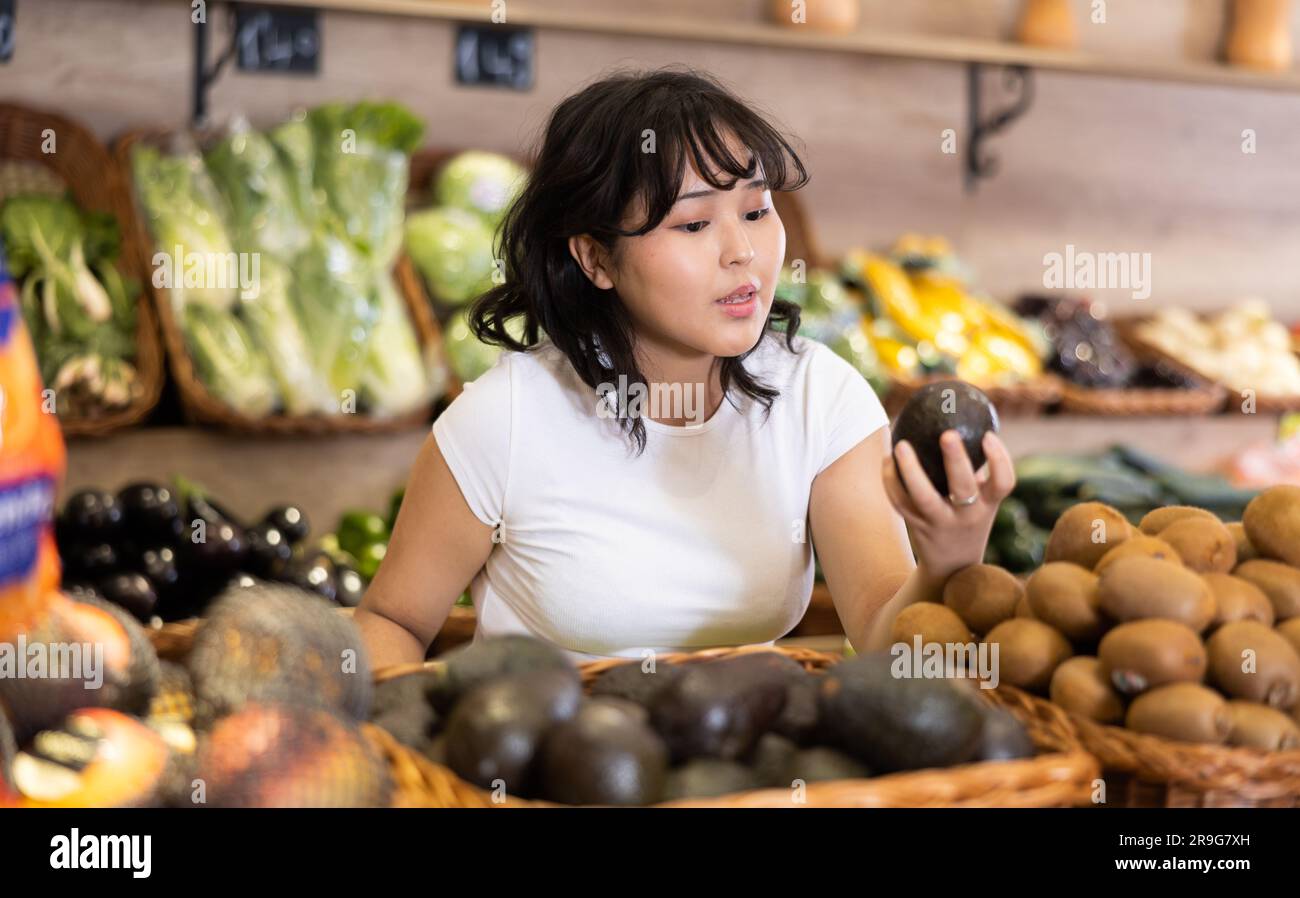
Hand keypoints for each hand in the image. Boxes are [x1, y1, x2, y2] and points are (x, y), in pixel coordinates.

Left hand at [881, 430, 1015, 582]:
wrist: (953, 568)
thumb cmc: (969, 518)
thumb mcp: (982, 500)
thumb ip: (980, 471)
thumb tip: (968, 420)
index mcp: (988, 504)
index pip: (1003, 483)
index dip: (999, 459)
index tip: (987, 436)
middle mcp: (967, 515)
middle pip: (963, 487)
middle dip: (956, 460)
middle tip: (947, 434)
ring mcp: (940, 523)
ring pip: (924, 497)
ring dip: (911, 470)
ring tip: (901, 445)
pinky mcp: (917, 527)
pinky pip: (901, 502)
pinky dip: (891, 481)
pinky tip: (887, 460)